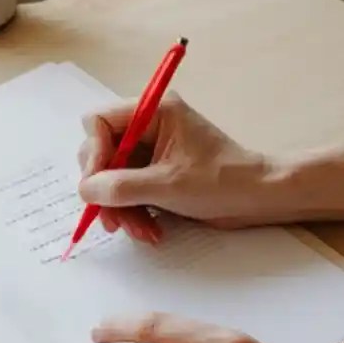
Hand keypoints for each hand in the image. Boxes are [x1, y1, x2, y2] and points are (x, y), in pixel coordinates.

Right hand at [77, 93, 281, 242]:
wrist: (258, 199)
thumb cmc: (222, 181)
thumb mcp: (166, 185)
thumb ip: (120, 187)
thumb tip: (85, 190)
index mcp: (153, 112)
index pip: (98, 122)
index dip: (93, 154)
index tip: (98, 186)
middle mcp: (148, 126)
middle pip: (101, 153)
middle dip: (106, 190)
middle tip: (112, 217)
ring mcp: (151, 150)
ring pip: (112, 177)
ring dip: (120, 208)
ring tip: (138, 230)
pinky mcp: (155, 172)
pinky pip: (128, 190)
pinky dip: (134, 212)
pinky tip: (150, 230)